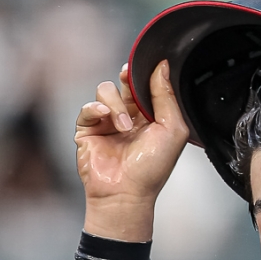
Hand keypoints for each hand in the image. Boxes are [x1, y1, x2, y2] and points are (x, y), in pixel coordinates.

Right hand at [75, 61, 188, 239]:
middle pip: (124, 83)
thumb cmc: (151, 169)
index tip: (145, 67)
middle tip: (129, 79)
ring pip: (105, 91)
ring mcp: (107, 123)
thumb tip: (162, 67)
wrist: (126, 193)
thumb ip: (167, 97)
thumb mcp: (172, 130)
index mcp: (151, 119)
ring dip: (116, 104)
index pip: (146, 87)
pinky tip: (105, 118)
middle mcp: (129, 118)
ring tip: (124, 125)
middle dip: (127, 78)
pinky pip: (88, 107)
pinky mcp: (88, 130)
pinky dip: (96, 109)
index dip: (144, 75)